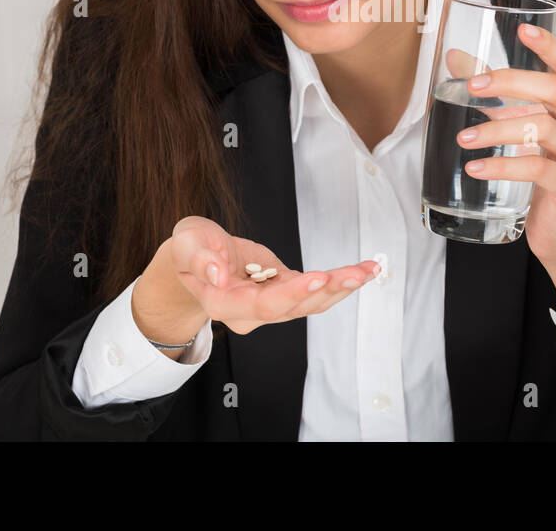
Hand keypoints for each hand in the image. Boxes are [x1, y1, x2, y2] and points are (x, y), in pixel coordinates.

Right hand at [166, 215, 381, 334]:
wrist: (196, 258)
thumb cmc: (190, 250)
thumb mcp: (186, 243)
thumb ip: (198, 256)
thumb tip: (218, 272)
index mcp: (225, 304)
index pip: (263, 305)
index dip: (292, 294)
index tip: (317, 277)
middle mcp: (251, 312)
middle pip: (295, 307)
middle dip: (329, 290)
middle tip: (357, 273)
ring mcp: (270, 304)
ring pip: (311, 302)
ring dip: (342, 287)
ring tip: (369, 270)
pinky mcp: (284, 291)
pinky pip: (314, 291)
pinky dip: (338, 281)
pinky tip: (361, 270)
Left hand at [454, 23, 555, 267]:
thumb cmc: (540, 166)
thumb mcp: (516, 123)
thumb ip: (491, 92)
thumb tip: (452, 56)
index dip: (551, 46)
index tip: (523, 30)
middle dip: (513, 82)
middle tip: (473, 86)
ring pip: (546, 129)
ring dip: (499, 129)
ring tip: (463, 137)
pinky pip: (539, 169)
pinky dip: (504, 165)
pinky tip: (476, 168)